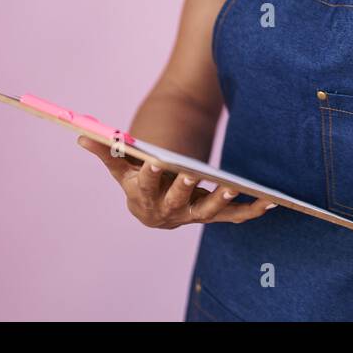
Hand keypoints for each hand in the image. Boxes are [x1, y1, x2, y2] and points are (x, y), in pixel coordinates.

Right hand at [77, 135, 275, 228]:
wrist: (153, 205)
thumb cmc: (136, 178)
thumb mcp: (122, 166)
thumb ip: (108, 151)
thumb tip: (83, 135)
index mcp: (143, 198)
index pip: (145, 185)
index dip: (150, 174)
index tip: (156, 161)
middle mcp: (168, 212)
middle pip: (177, 200)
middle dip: (185, 188)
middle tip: (194, 173)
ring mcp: (191, 216)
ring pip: (208, 211)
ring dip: (222, 200)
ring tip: (236, 186)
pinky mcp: (212, 216)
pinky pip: (233, 217)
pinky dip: (250, 211)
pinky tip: (269, 202)